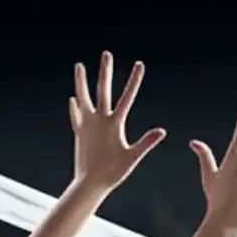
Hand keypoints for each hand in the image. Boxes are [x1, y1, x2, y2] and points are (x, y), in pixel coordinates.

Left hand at [69, 51, 165, 190]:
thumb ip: (146, 142)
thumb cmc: (113, 171)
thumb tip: (162, 131)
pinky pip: (76, 116)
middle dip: (105, 70)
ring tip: (79, 66)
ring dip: (81, 81)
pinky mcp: (79, 132)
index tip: (139, 64)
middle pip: (103, 89)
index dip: (134, 80)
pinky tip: (74, 100)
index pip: (127, 97)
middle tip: (106, 53)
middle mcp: (98, 120)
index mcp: (113, 124)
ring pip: (83, 97)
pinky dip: (75, 106)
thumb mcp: (133, 157)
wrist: (90, 182)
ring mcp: (86, 124)